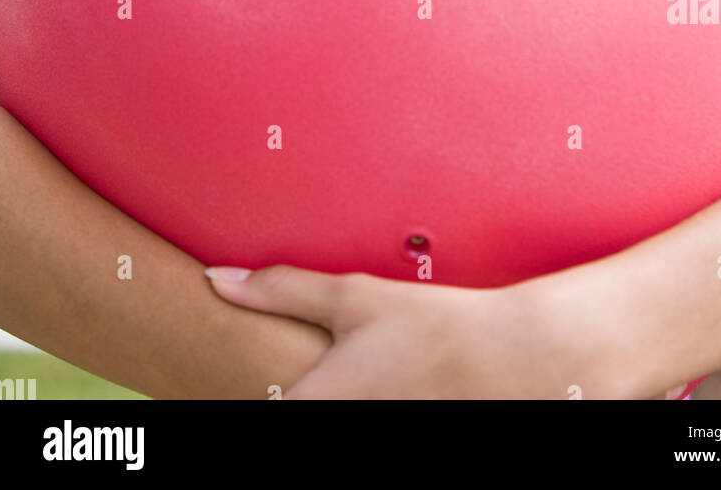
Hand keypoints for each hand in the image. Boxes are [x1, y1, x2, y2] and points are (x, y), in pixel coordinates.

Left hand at [204, 261, 632, 399]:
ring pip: (327, 423)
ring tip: (336, 372)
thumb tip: (215, 278)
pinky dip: (359, 405)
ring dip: (319, 397)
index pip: (252, 410)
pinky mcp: (396, 443)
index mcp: (310, 406)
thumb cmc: (427, 325)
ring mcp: (366, 441)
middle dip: (276, 389)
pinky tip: (378, 385)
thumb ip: (280, 289)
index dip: (233, 392)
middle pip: (281, 411)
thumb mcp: (351, 298)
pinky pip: (358, 431)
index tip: (214, 382)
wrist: (506, 358)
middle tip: (283, 372)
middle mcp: (335, 431)